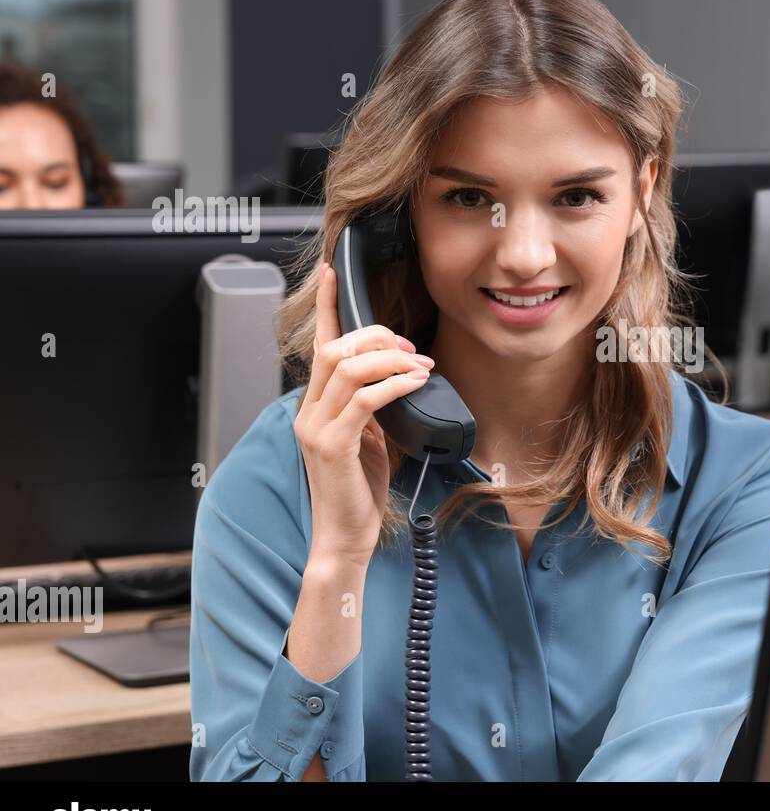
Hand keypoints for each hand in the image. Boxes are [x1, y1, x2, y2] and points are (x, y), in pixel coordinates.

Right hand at [293, 261, 433, 566]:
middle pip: (335, 348)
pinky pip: (364, 399)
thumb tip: (400, 377)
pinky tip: (416, 383)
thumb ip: (374, 406)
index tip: (335, 273)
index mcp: (316, 405)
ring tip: (420, 367)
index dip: (326, 307)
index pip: (318, 345)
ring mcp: (316, 427)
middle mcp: (309, 411)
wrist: (347, 538)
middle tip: (412, 349)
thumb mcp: (371, 439)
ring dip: (390, 359)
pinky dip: (394, 384)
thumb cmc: (361, 491)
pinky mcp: (331, 446)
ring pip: (347, 367)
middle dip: (377, 336)